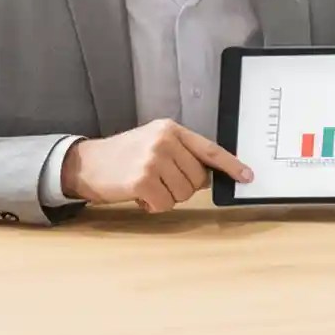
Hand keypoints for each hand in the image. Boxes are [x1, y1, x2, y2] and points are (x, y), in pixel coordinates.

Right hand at [60, 119, 253, 211]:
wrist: (87, 163)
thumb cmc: (123, 156)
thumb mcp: (153, 144)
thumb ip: (181, 154)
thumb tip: (208, 178)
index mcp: (170, 129)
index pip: (208, 149)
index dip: (231, 164)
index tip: (247, 176)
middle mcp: (164, 140)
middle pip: (197, 179)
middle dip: (182, 187)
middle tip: (159, 181)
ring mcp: (153, 159)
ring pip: (184, 193)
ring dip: (167, 196)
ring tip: (147, 185)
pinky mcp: (142, 179)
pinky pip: (165, 204)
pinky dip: (154, 205)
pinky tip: (139, 194)